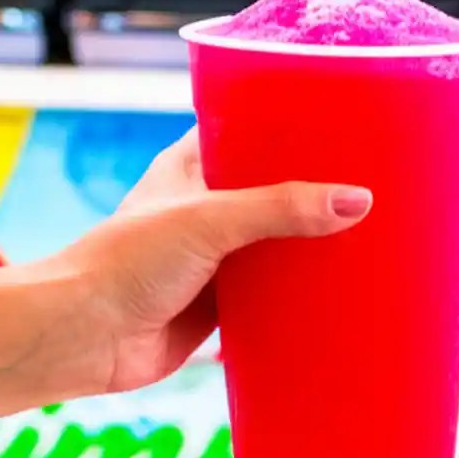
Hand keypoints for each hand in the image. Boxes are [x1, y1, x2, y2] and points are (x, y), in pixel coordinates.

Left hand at [39, 127, 371, 394]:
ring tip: (373, 230)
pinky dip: (300, 292)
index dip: (289, 123)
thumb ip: (281, 208)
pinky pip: (271, 293)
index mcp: (191, 166)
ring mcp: (213, 256)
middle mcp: (204, 207)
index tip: (341, 119)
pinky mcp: (220, 303)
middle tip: (374, 178)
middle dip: (314, 189)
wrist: (84, 338)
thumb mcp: (209, 220)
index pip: (246, 129)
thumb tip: (357, 201)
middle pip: (271, 189)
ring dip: (311, 244)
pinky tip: (343, 288)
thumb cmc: (126, 263)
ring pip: (275, 243)